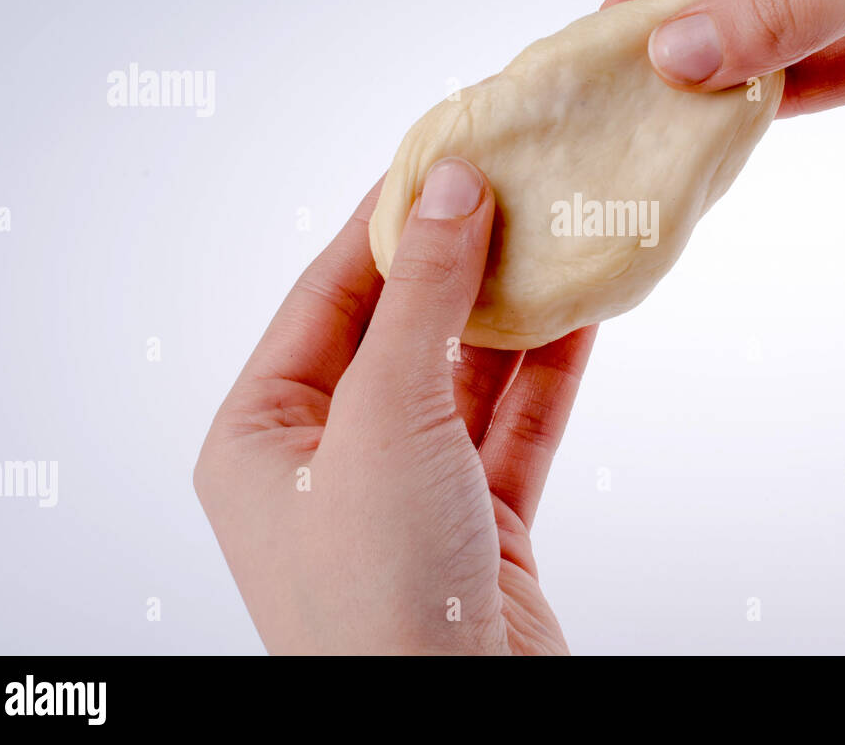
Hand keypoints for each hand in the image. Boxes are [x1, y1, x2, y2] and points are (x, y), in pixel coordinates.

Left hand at [194, 158, 594, 653]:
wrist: (465, 730)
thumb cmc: (378, 598)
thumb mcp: (386, 420)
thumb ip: (422, 302)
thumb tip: (448, 190)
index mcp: (261, 439)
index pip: (324, 299)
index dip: (384, 224)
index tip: (439, 157)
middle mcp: (328, 462)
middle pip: (400, 333)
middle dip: (457, 264)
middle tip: (510, 185)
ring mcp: (407, 493)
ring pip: (466, 379)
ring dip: (513, 314)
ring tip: (556, 234)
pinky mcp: (479, 522)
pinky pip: (516, 428)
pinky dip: (549, 374)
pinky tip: (583, 314)